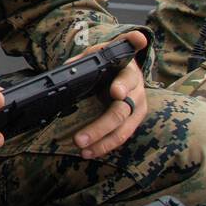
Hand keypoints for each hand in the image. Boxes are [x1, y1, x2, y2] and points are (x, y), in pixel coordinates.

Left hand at [70, 30, 149, 158]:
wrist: (127, 69)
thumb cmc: (110, 62)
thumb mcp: (98, 53)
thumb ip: (85, 58)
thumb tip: (67, 68)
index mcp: (128, 71)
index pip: (127, 78)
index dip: (123, 85)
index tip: (116, 92)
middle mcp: (137, 91)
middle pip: (121, 111)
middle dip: (101, 126)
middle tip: (79, 138)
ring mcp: (138, 108)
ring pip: (123, 129)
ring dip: (102, 142)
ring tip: (82, 149)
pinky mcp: (134, 121)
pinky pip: (121, 136)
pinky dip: (105, 146)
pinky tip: (89, 153)